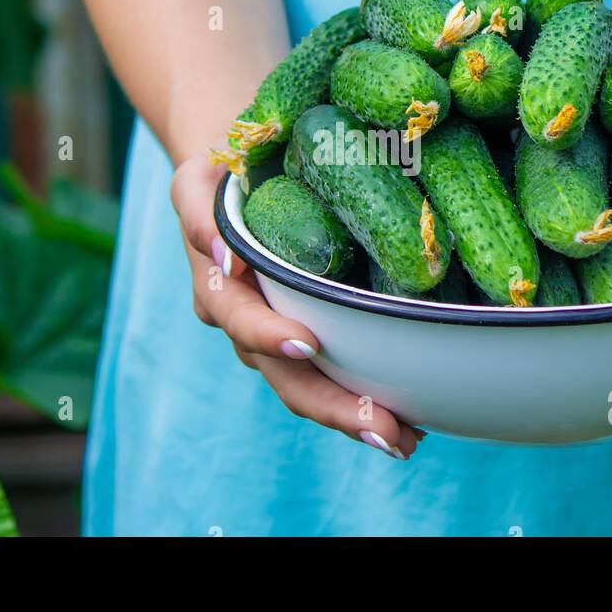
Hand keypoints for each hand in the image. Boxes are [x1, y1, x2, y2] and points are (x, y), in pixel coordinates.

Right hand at [170, 154, 423, 458]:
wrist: (241, 177)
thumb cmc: (223, 173)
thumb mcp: (198, 181)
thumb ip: (200, 214)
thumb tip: (224, 256)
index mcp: (220, 292)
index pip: (242, 322)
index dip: (271, 336)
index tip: (308, 344)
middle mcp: (250, 328)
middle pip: (287, 379)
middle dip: (334, 408)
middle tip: (384, 430)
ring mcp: (281, 340)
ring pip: (314, 390)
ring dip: (357, 417)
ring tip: (406, 439)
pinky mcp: (313, 338)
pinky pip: (336, 377)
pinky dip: (369, 399)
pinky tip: (412, 420)